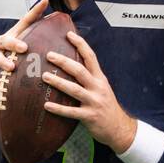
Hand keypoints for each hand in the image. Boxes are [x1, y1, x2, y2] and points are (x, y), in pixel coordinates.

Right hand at [0, 0, 50, 93]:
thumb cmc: (9, 58)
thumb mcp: (21, 50)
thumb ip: (37, 43)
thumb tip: (62, 39)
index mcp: (13, 36)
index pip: (25, 21)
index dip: (36, 11)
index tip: (46, 1)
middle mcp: (1, 42)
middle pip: (7, 40)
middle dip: (15, 43)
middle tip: (24, 48)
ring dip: (3, 61)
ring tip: (11, 68)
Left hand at [42, 31, 136, 152]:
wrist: (119, 128)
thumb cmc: (106, 106)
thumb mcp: (102, 88)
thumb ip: (90, 77)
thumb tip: (72, 65)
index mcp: (100, 78)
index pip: (90, 57)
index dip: (80, 44)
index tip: (68, 34)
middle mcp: (98, 87)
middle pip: (79, 70)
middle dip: (64, 62)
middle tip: (49, 55)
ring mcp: (94, 102)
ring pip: (74, 89)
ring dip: (58, 82)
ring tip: (44, 76)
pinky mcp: (89, 116)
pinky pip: (71, 112)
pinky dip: (58, 108)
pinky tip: (47, 105)